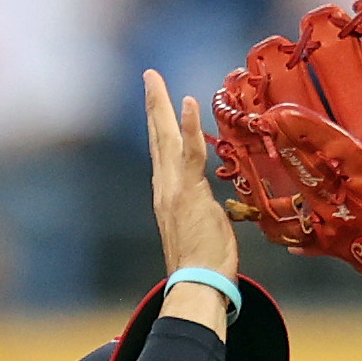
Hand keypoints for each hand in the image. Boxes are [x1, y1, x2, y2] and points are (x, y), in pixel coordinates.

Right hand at [144, 66, 239, 287]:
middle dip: (153, 105)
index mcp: (168, 194)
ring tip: (155, 79)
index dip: (161, 124)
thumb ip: (204, 206)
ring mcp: (174, 189)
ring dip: (161, 106)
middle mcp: (165, 187)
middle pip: (158, 137)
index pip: (163, 151)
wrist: (198, 284)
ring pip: (166, 139)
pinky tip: (187, 101)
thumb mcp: (204, 227)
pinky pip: (189, 152)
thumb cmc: (205, 264)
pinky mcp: (188, 191)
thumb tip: (211, 202)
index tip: (159, 100)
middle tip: (149, 76)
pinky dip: (188, 126)